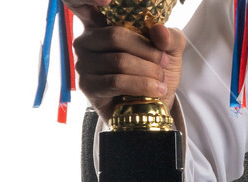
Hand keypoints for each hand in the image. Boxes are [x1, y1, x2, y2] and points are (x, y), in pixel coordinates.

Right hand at [69, 0, 186, 120]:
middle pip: (115, 35)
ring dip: (148, 72)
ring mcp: (83, 63)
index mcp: (101, 24)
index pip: (77, 1)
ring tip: (162, 80)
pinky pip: (116, 82)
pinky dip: (141, 85)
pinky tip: (155, 90)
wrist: (154, 105)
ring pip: (119, 61)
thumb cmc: (155, 72)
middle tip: (163, 62)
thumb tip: (158, 31)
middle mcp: (86, 40)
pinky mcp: (87, 86)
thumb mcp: (170, 50)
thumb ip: (170, 37)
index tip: (107, 1)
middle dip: (147, 51)